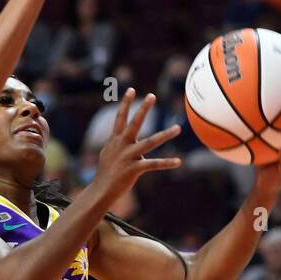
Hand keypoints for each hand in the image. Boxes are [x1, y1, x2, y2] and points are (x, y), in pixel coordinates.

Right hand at [93, 88, 181, 203]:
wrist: (101, 190)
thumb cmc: (106, 172)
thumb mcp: (108, 153)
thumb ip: (115, 143)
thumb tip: (117, 137)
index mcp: (116, 140)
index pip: (120, 118)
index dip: (125, 103)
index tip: (131, 89)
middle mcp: (122, 145)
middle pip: (134, 123)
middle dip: (143, 109)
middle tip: (152, 96)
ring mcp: (128, 156)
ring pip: (150, 143)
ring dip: (165, 135)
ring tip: (178, 128)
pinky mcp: (134, 169)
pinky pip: (154, 164)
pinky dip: (167, 163)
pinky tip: (179, 161)